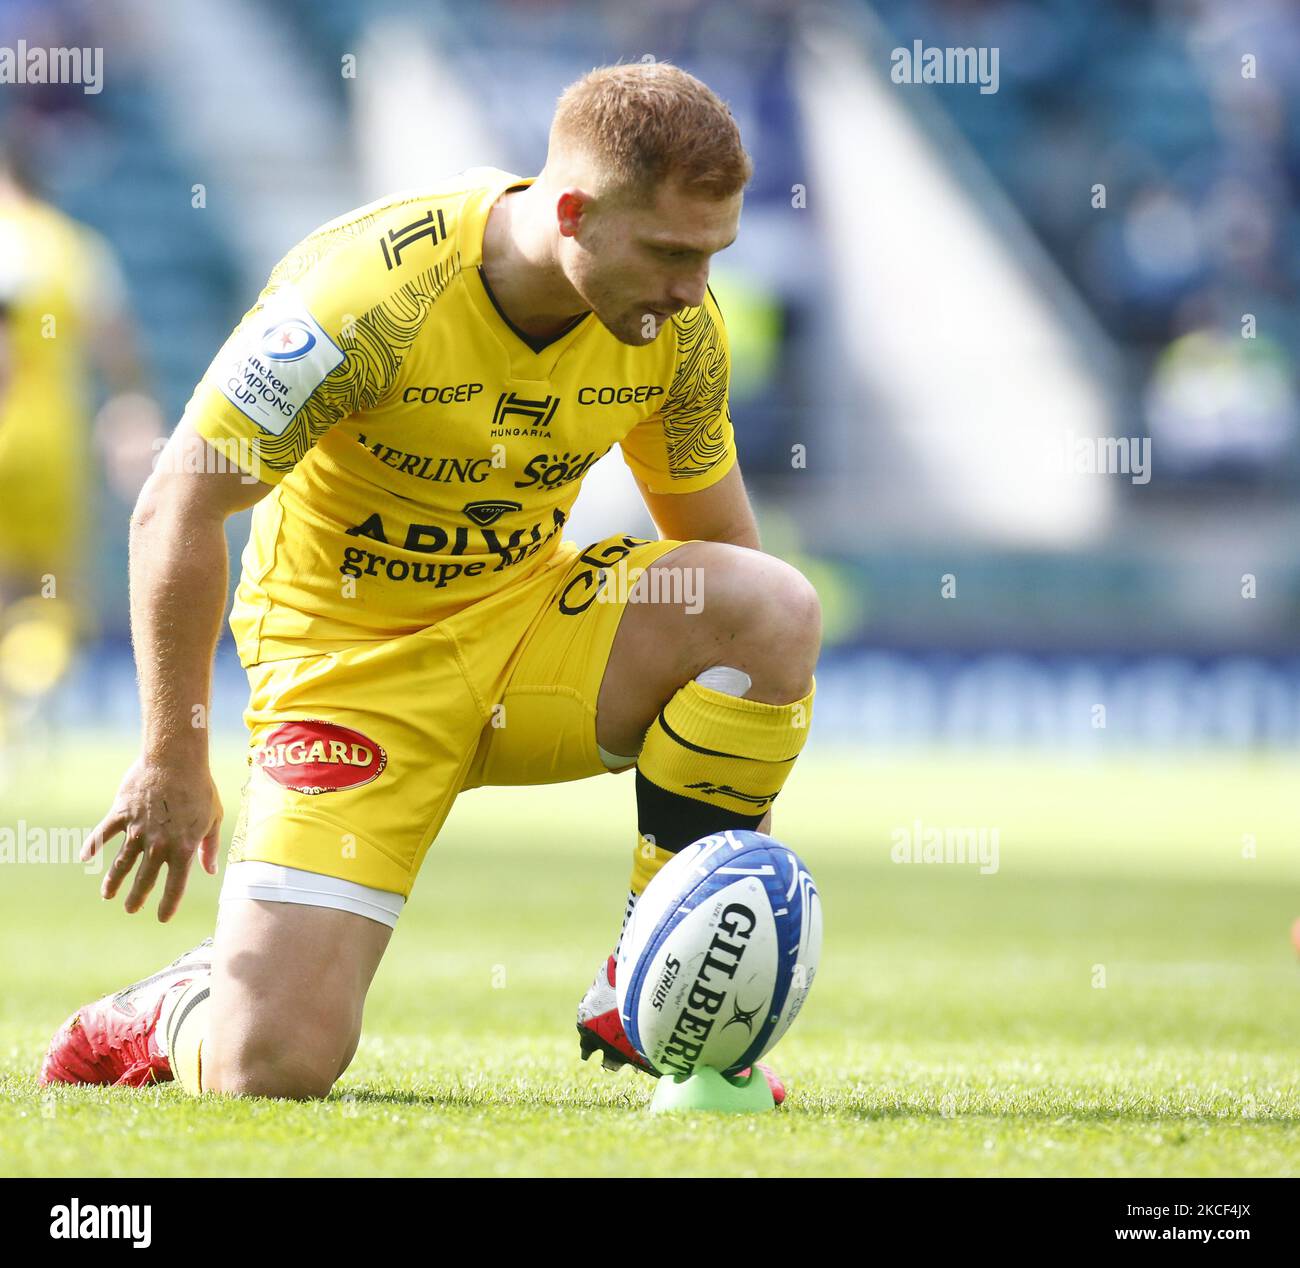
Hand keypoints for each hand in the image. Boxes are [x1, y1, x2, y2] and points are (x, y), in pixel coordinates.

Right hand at [83, 756, 222, 920]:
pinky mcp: (121, 814)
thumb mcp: (213, 818)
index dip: (168, 904)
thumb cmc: (200, 787)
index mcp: (183, 847)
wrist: (176, 759)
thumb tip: (210, 871)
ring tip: (107, 895)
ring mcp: (137, 830)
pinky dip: (92, 845)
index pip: (175, 885)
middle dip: (137, 897)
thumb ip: (209, 847)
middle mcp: (159, 844)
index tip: (161, 918)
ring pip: (122, 863)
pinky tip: (84, 856)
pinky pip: (103, 834)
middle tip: (131, 909)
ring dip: (113, 881)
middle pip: (145, 879)